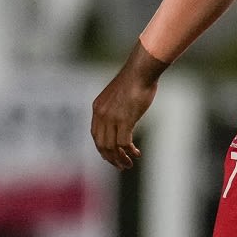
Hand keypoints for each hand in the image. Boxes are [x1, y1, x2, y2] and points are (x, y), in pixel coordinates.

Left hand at [91, 40, 169, 168]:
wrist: (141, 71)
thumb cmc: (134, 80)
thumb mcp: (118, 95)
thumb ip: (115, 108)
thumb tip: (121, 118)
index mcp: (97, 107)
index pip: (95, 135)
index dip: (102, 148)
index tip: (112, 155)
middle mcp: (101, 114)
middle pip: (101, 144)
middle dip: (110, 158)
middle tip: (121, 165)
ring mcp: (112, 118)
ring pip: (112, 147)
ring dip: (120, 159)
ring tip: (128, 165)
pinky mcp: (124, 120)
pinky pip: (124, 144)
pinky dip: (129, 152)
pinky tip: (136, 154)